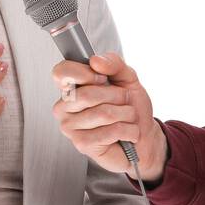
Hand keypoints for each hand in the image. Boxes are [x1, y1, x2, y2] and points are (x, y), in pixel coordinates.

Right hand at [50, 52, 167, 181]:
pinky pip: (111, 131)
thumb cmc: (131, 108)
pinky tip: (127, 133)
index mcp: (71, 87)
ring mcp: (70, 127)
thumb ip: (114, 63)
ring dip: (126, 114)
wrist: (143, 137)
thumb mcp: (128, 78)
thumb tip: (95, 61)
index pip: (61, 72)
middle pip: (87, 94)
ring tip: (127, 117)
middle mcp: (65, 107)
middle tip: (123, 101)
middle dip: (117, 96)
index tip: (102, 78)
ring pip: (103, 113)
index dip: (83, 73)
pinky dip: (129, 130)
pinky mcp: (82, 144)